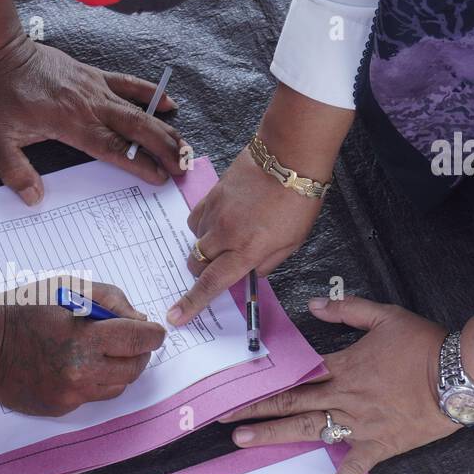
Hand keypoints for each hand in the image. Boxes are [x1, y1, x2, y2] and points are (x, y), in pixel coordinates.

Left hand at [0, 37, 185, 203]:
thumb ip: (15, 171)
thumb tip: (34, 198)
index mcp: (71, 123)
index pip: (113, 148)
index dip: (138, 164)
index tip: (159, 178)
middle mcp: (90, 105)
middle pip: (136, 128)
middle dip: (164, 148)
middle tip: (183, 167)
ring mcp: (95, 87)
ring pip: (139, 108)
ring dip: (164, 127)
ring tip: (185, 145)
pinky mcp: (93, 75)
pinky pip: (129, 83)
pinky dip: (150, 92)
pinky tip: (169, 102)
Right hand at [0, 278, 166, 415]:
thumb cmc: (20, 309)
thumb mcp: (65, 288)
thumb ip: (109, 300)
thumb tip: (138, 320)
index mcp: (83, 340)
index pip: (139, 341)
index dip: (152, 334)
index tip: (153, 330)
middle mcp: (80, 374)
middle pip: (134, 368)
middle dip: (139, 352)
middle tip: (131, 340)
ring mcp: (69, 396)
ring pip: (117, 387)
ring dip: (119, 369)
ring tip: (103, 351)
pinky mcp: (59, 408)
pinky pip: (92, 397)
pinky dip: (94, 381)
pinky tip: (76, 364)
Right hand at [169, 83, 353, 324]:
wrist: (288, 156)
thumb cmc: (298, 200)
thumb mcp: (292, 243)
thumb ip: (266, 263)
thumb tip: (247, 272)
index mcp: (247, 250)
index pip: (212, 284)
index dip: (192, 304)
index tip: (176, 317)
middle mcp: (225, 235)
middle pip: (196, 264)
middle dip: (203, 271)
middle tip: (221, 265)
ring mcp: (214, 213)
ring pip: (196, 241)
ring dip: (206, 247)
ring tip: (229, 236)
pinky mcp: (210, 196)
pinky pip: (196, 220)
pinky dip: (204, 226)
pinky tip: (221, 220)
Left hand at [218, 296, 457, 473]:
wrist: (461, 375)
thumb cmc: (425, 345)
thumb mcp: (385, 316)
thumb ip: (347, 310)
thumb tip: (314, 304)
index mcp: (341, 366)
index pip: (292, 372)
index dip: (262, 376)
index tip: (234, 382)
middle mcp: (343, 396)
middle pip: (289, 401)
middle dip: (253, 407)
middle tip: (220, 416)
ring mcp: (358, 423)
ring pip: (308, 429)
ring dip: (274, 435)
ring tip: (242, 440)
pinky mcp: (378, 444)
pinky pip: (354, 468)